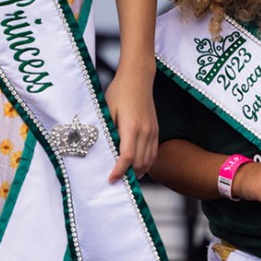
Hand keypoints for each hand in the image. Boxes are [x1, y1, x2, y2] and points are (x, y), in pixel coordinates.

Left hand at [105, 62, 157, 181]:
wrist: (138, 79)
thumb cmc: (119, 92)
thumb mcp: (107, 110)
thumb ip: (108, 130)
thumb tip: (104, 151)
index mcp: (132, 126)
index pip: (127, 156)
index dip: (119, 171)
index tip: (111, 179)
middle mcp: (145, 131)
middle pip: (140, 162)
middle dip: (128, 175)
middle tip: (116, 181)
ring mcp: (153, 131)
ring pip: (148, 160)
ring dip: (138, 172)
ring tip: (126, 178)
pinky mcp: (156, 130)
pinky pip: (153, 154)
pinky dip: (146, 164)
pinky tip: (137, 168)